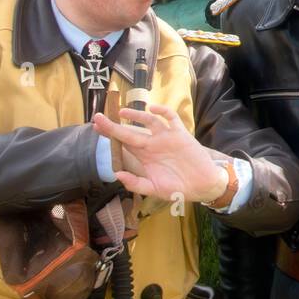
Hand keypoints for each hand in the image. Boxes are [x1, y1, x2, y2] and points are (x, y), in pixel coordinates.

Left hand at [92, 103, 228, 202]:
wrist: (202, 186)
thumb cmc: (178, 188)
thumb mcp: (154, 189)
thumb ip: (136, 184)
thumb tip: (117, 175)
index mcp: (145, 157)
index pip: (124, 142)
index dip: (110, 135)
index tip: (96, 127)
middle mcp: (153, 144)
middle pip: (130, 131)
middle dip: (114, 125)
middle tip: (99, 118)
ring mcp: (166, 137)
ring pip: (149, 121)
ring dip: (136, 115)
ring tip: (122, 112)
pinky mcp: (180, 134)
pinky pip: (171, 119)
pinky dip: (163, 111)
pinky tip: (153, 108)